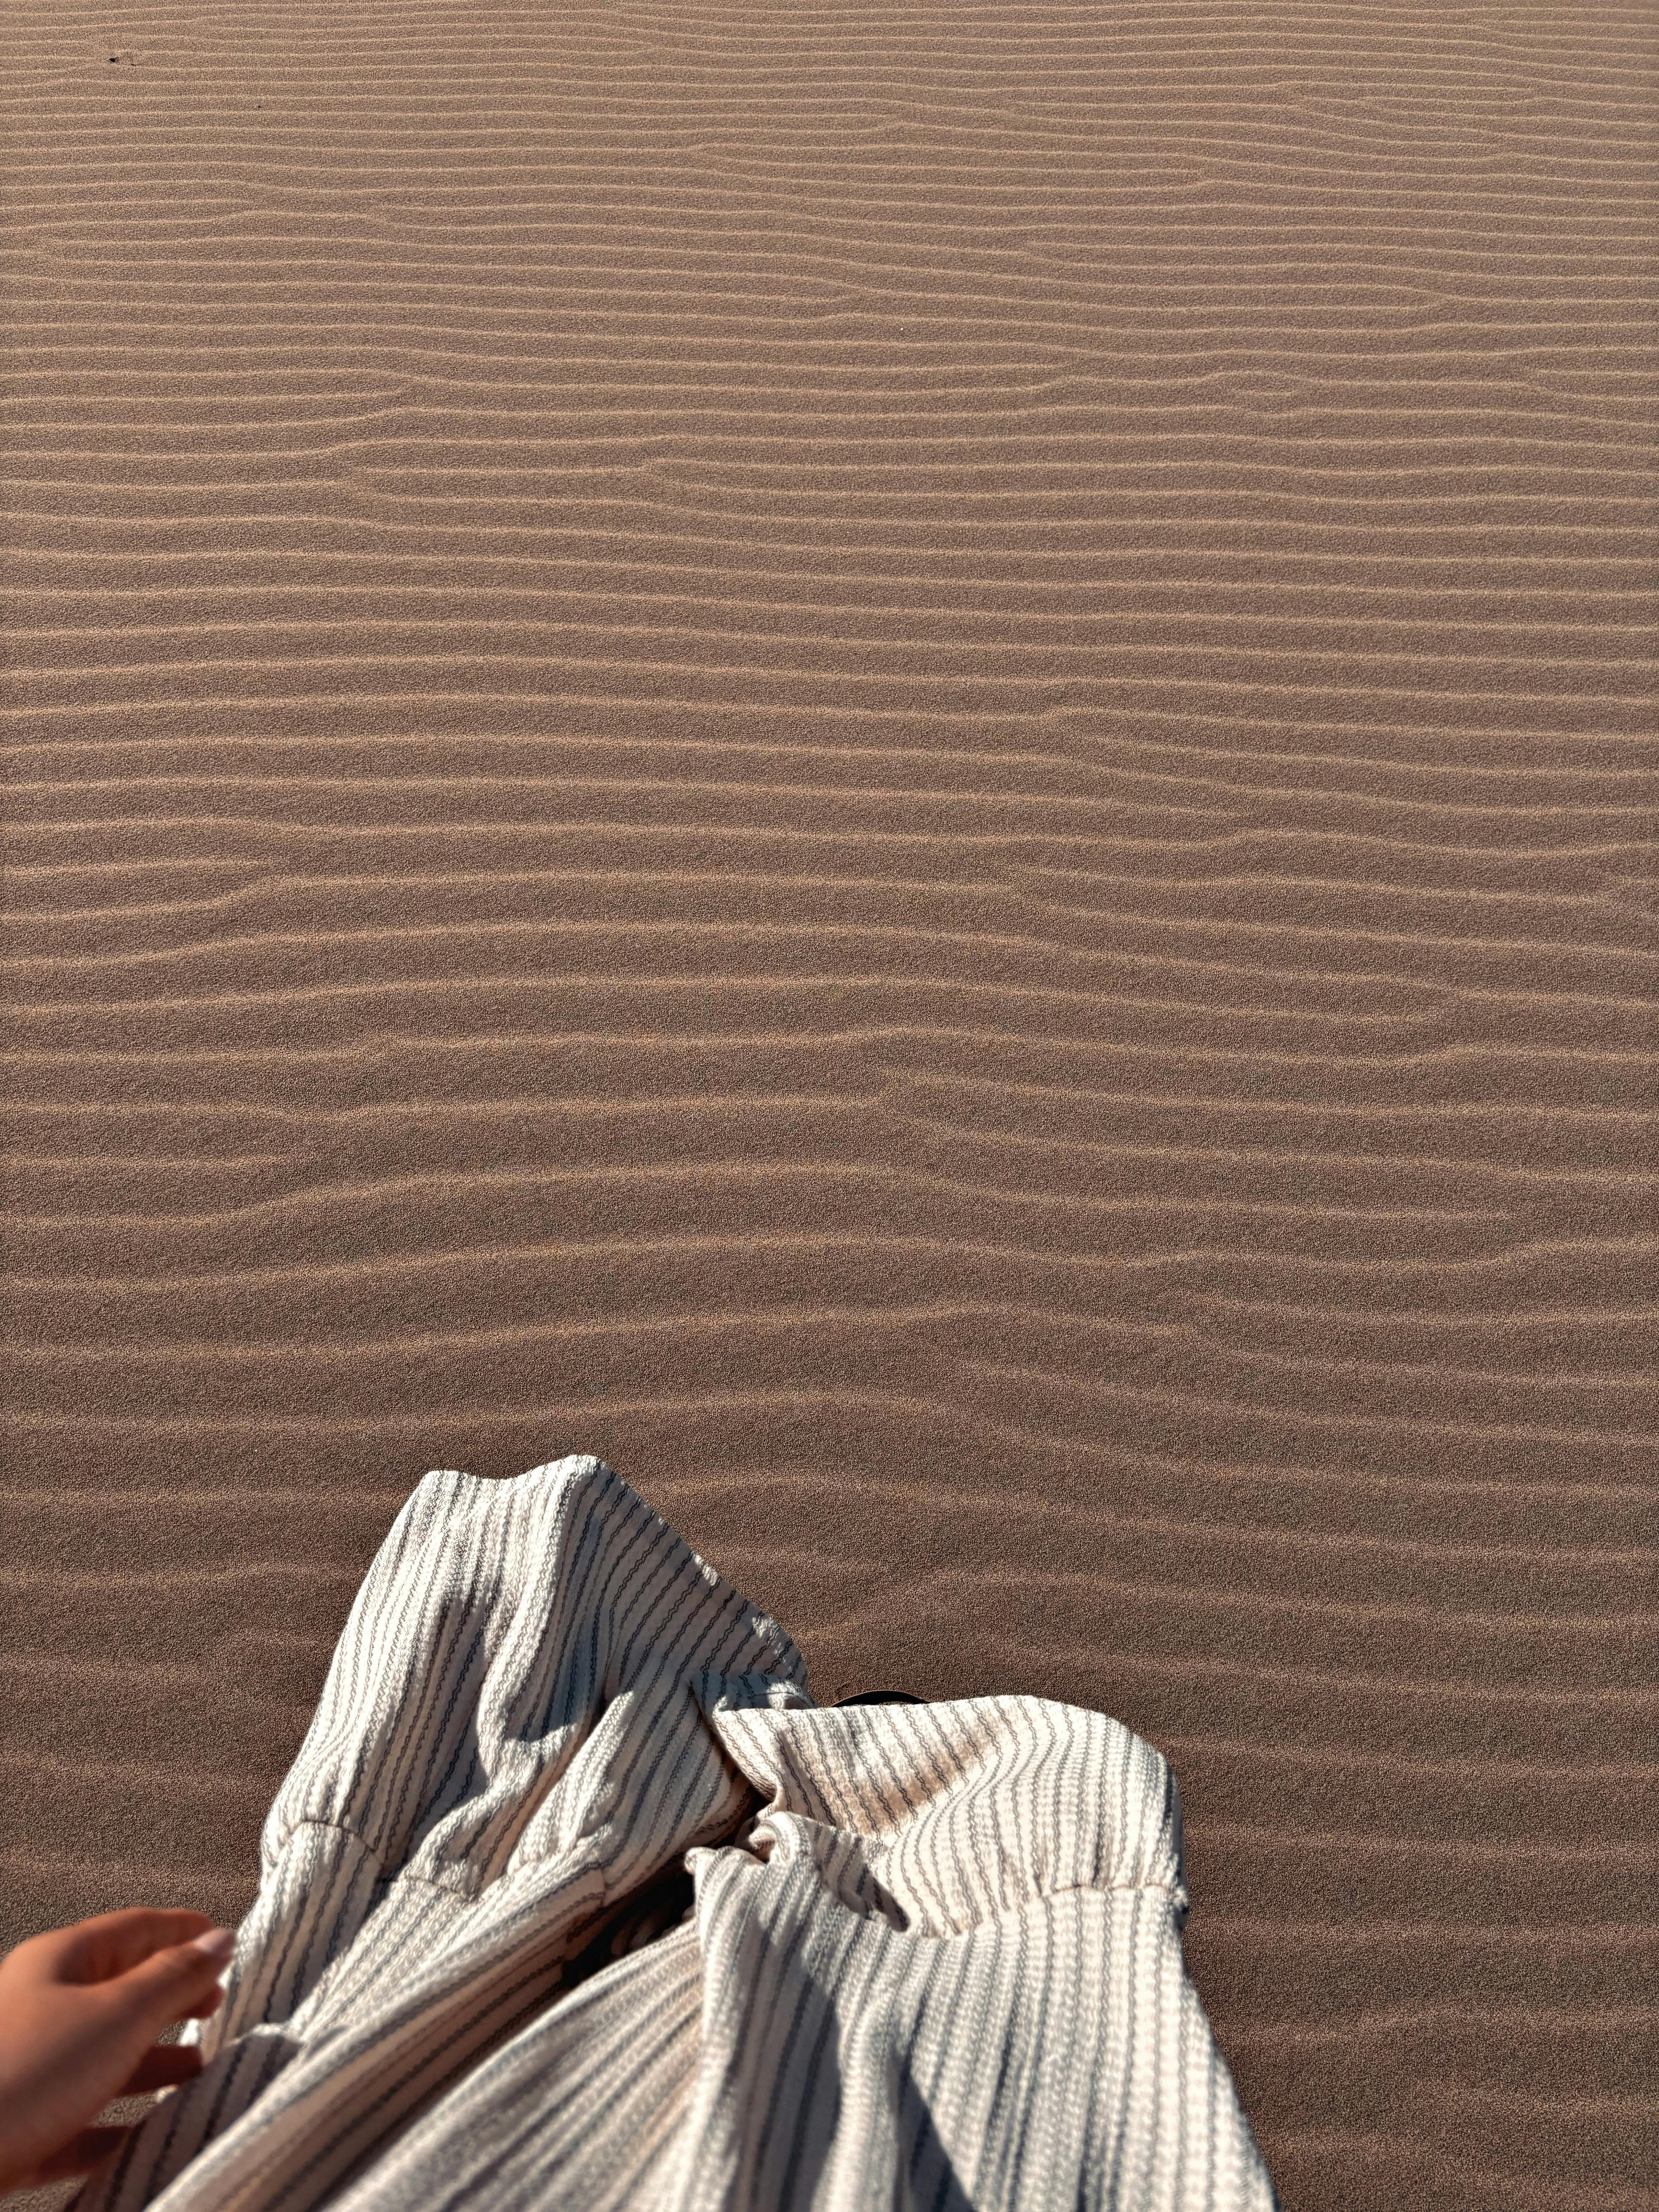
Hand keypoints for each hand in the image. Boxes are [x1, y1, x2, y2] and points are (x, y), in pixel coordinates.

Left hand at [0, 1910, 235, 2195]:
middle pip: (119, 1992)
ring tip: (196, 2070)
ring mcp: (27, 2070)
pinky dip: (116, 2124)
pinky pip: (78, 2120)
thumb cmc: (25, 2073)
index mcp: (58, 1963)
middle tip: (216, 2003)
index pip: (134, 1929)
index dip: (183, 1930)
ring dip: (151, 2063)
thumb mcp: (118, 2014)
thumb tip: (220, 1939)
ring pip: (101, 2057)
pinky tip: (143, 2133)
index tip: (225, 1940)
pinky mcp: (19, 2130)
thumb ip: (175, 1976)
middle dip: (173, 1997)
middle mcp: (39, 2008)